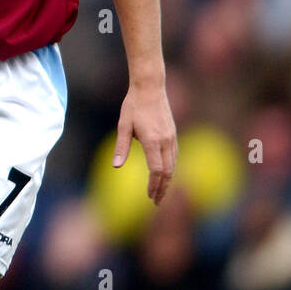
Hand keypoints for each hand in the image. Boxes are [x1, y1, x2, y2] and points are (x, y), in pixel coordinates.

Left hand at [112, 82, 176, 204]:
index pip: (157, 170)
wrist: (150, 88)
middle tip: (156, 202)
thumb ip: (121, 147)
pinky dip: (170, 169)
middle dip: (162, 188)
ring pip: (173, 165)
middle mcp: (165, 141)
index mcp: (152, 141)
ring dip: (168, 181)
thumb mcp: (123, 126)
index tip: (149, 196)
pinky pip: (174, 156)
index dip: (154, 185)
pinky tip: (165, 174)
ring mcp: (172, 138)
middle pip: (168, 172)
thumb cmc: (133, 106)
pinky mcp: (173, 134)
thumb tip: (116, 166)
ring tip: (160, 192)